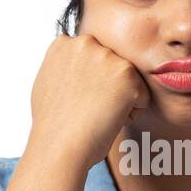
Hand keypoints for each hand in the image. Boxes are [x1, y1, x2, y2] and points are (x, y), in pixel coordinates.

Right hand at [27, 33, 150, 167]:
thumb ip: (64, 66)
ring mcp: (107, 57)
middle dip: (107, 89)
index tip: (77, 100)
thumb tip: (72, 61)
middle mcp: (86, 43)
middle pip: (113, 66)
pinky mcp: (127, 75)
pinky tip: (108, 120)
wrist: (59, 147)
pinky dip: (131, 113)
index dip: (89, 84)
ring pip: (130, 81)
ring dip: (120, 100)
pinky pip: (142, 97)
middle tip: (87, 109)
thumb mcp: (48, 82)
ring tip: (96, 115)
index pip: (94, 59)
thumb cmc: (53, 126)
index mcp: (65, 44)